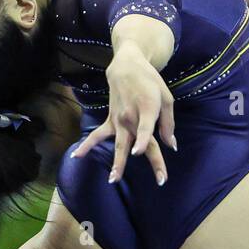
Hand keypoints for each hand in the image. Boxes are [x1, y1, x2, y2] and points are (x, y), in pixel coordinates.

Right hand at [71, 44, 175, 183]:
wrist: (126, 67)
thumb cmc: (150, 82)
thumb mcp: (166, 98)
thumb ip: (168, 123)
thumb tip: (171, 145)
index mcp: (148, 109)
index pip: (146, 129)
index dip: (143, 141)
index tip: (138, 153)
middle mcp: (132, 117)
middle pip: (140, 143)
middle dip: (151, 161)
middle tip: (160, 181)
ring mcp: (119, 121)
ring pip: (119, 145)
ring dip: (117, 163)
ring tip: (113, 180)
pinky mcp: (110, 121)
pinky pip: (97, 135)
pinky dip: (86, 145)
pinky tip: (76, 156)